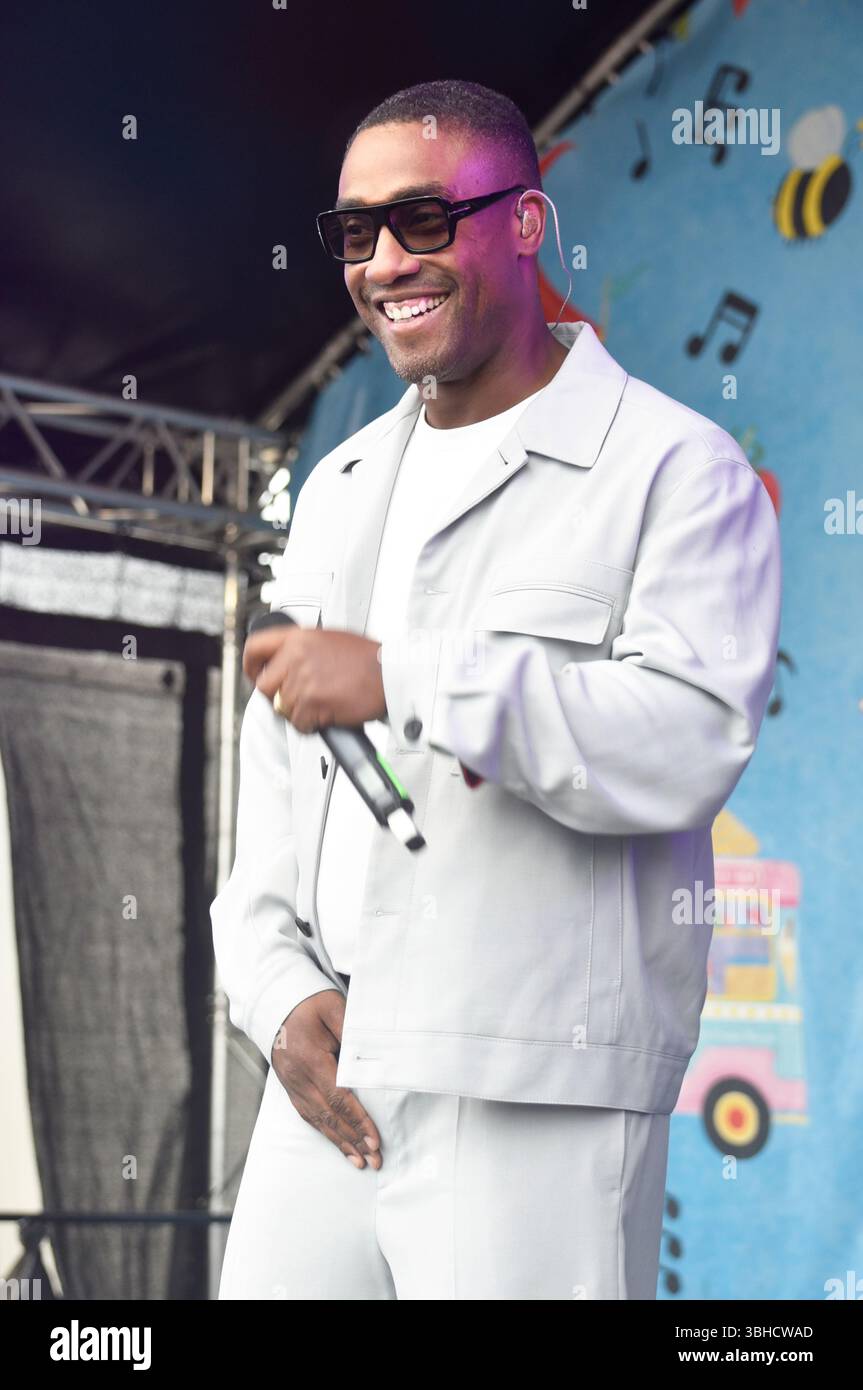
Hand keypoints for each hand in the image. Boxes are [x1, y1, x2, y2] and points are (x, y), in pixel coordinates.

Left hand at [243, 627, 385, 732]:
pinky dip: (311, 724)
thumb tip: (285, 661)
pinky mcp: (312, 703)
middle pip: (264, 686)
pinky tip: (327, 712)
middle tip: (295, 697)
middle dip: (277, 696)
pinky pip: (299, 722)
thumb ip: (302, 648)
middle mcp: (296, 657)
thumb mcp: (329, 639)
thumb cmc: (367, 659)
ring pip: (282, 707)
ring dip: (299, 711)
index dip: (249, 664)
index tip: (253, 673)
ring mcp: (303, 680)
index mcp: (298, 637)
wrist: (389, 674)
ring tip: (320, 703)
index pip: (256, 647)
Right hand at [271, 991, 382, 1169]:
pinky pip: (308, 1116)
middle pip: (328, 1115)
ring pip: (317, 1120)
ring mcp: (291, 1085)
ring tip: (360, 1162)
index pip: (338, 1097)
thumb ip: (352, 1030)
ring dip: (340, 1143)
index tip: (374, 1141)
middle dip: (353, 1140)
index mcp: (310, 1059)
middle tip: (375, 1160)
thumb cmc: (310, 1003)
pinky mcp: (290, 1088)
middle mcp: (297, 1078)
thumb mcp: (333, 1007)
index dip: (357, 1121)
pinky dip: (325, 1133)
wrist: (277, 1004)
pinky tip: (339, 1145)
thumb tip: (372, 1055)